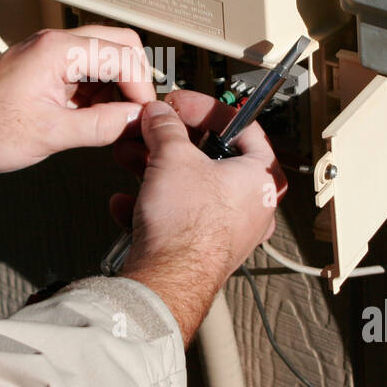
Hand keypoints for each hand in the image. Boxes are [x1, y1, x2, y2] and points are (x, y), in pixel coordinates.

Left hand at [0, 26, 155, 173]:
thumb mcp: (51, 135)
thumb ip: (101, 126)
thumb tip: (134, 120)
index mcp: (57, 50)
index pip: (123, 55)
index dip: (140, 88)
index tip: (142, 115)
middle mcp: (54, 43)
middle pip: (118, 44)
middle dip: (134, 78)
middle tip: (136, 112)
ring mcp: (47, 53)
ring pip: (103, 57)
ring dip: (115, 86)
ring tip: (114, 121)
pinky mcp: (42, 68)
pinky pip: (83, 71)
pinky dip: (96, 92)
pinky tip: (93, 118)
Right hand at [113, 91, 286, 343]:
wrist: (167, 282)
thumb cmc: (188, 227)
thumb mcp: (173, 156)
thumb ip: (166, 127)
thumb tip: (160, 114)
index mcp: (260, 179)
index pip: (243, 127)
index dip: (206, 109)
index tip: (180, 105)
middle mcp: (251, 207)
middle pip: (210, 159)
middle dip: (169, 143)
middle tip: (150, 133)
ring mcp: (227, 232)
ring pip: (189, 189)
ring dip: (154, 172)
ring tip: (129, 160)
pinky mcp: (200, 251)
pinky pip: (176, 219)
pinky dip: (150, 208)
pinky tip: (126, 204)